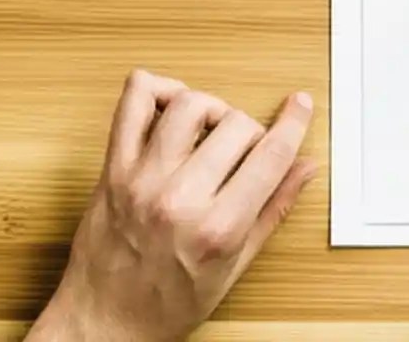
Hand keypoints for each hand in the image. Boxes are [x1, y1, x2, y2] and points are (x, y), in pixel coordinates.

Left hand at [27, 70, 318, 341]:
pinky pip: (132, 104)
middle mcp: (179, 199)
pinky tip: (172, 108)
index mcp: (217, 228)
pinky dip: (156, 90)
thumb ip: (273, 209)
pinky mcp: (112, 169)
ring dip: (211, 107)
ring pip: (188, 104)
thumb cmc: (167, 304)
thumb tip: (304, 167)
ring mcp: (141, 180)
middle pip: (235, 125)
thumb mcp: (235, 266)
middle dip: (251, 129)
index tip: (300, 106)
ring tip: (211, 129)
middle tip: (246, 149)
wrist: (104, 321)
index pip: (270, 155)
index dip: (294, 123)